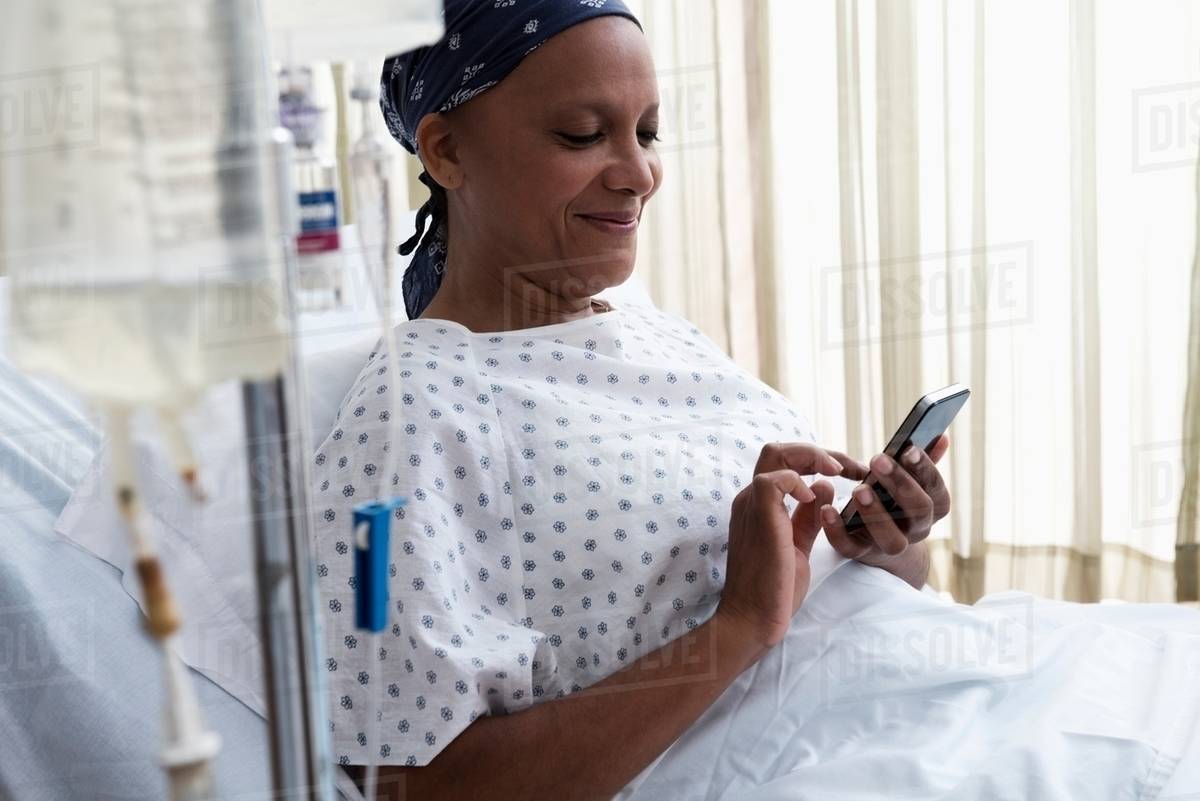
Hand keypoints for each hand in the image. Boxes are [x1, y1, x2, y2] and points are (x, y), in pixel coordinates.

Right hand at [716, 443, 868, 651]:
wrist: (753, 619)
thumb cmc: (775, 589)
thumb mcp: (799, 545)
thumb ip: (808, 517)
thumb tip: (823, 488)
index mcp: (760, 506)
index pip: (784, 463)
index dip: (817, 461)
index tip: (848, 473)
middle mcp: (751, 499)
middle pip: (778, 450)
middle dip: (817, 451)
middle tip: (849, 467)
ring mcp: (751, 505)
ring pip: (775, 454)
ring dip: (812, 457)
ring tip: (840, 472)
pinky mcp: (759, 517)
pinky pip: (773, 480)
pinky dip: (797, 480)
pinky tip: (814, 497)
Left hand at [818, 434, 951, 576]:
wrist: (880, 541)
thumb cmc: (895, 500)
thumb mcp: (910, 480)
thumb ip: (922, 460)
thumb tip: (941, 438)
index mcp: (932, 507)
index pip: (937, 489)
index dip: (926, 469)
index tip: (909, 449)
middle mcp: (917, 529)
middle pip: (919, 511)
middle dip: (901, 484)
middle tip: (879, 461)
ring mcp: (890, 544)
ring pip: (892, 539)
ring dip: (875, 513)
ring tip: (859, 490)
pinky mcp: (861, 553)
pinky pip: (851, 547)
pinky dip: (837, 531)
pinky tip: (827, 510)